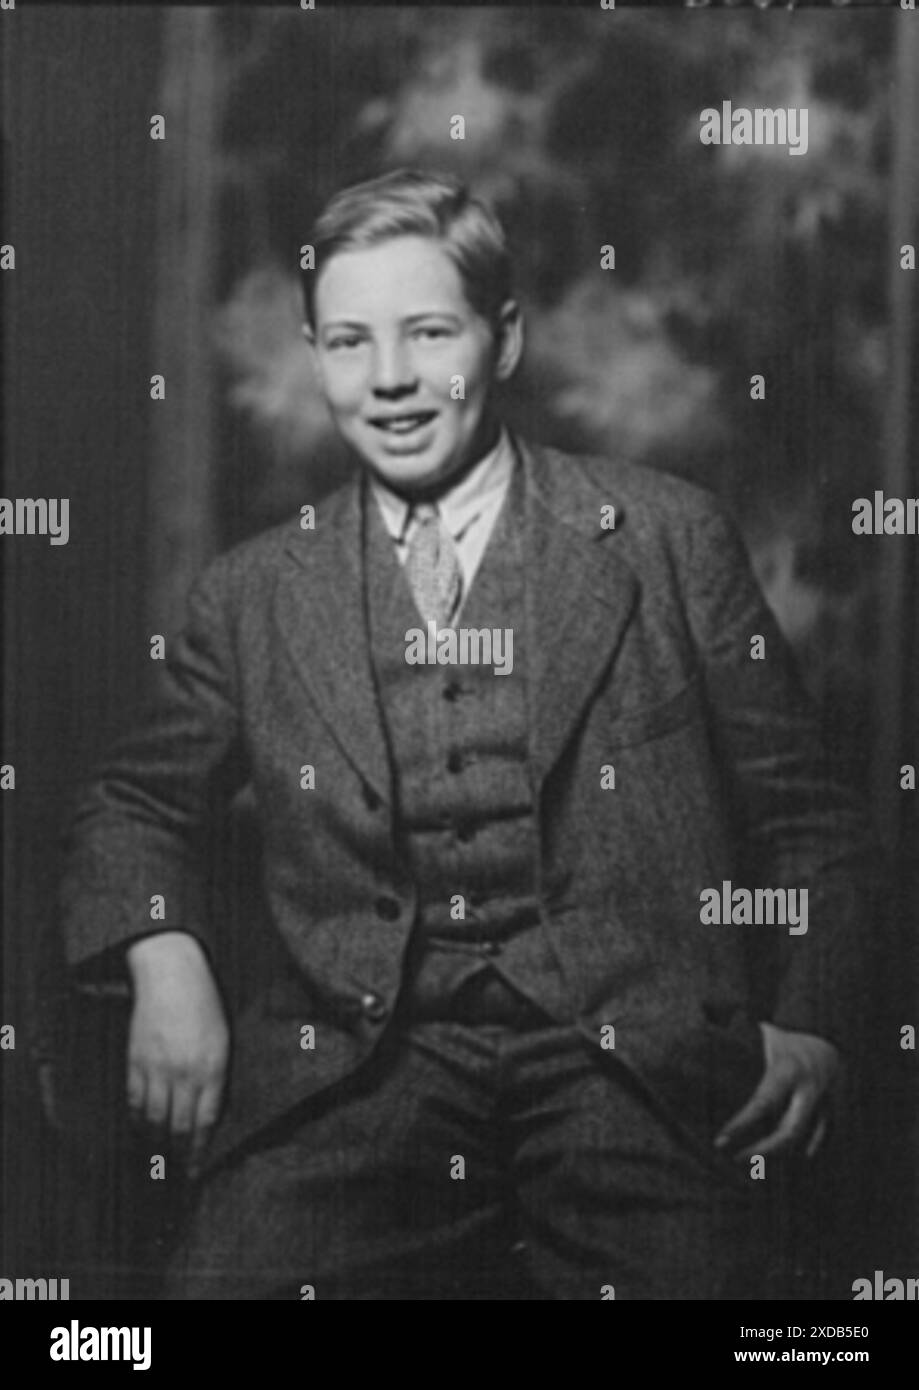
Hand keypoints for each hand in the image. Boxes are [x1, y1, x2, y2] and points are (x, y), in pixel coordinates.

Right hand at [125, 931, 229, 1172]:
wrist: (173, 974)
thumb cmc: (205, 1005)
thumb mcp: (223, 1040)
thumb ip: (217, 1077)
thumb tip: (209, 1113)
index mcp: (214, 1067)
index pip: (206, 1121)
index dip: (200, 1150)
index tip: (197, 1169)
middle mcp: (185, 1072)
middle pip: (179, 1126)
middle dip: (179, 1154)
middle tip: (177, 1173)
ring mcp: (158, 1068)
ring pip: (154, 1119)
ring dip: (156, 1143)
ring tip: (158, 1159)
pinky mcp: (136, 1061)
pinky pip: (134, 1101)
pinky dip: (136, 1121)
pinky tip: (140, 1131)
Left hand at [715, 1022, 839, 1161]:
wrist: (827, 1031)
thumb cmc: (783, 1036)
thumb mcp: (763, 1033)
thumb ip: (736, 1038)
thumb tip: (697, 1032)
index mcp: (786, 1069)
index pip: (762, 1103)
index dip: (741, 1124)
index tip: (720, 1141)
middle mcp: (807, 1087)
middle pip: (789, 1130)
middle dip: (763, 1149)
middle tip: (736, 1158)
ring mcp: (822, 1099)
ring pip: (804, 1135)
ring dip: (778, 1151)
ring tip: (753, 1160)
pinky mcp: (831, 1107)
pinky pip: (824, 1132)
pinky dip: (813, 1145)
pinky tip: (802, 1156)